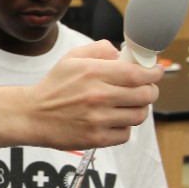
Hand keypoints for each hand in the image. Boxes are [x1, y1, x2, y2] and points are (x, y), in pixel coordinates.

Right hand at [28, 41, 161, 149]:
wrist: (32, 115)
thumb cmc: (54, 87)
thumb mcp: (72, 58)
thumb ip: (99, 49)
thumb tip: (122, 54)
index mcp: (93, 73)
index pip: (137, 74)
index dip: (153, 73)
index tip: (156, 71)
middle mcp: (97, 96)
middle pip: (144, 95)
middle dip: (151, 91)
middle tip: (147, 89)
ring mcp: (98, 119)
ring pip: (139, 115)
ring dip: (139, 109)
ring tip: (130, 105)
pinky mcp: (96, 138)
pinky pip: (125, 134)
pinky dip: (125, 127)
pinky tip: (115, 120)